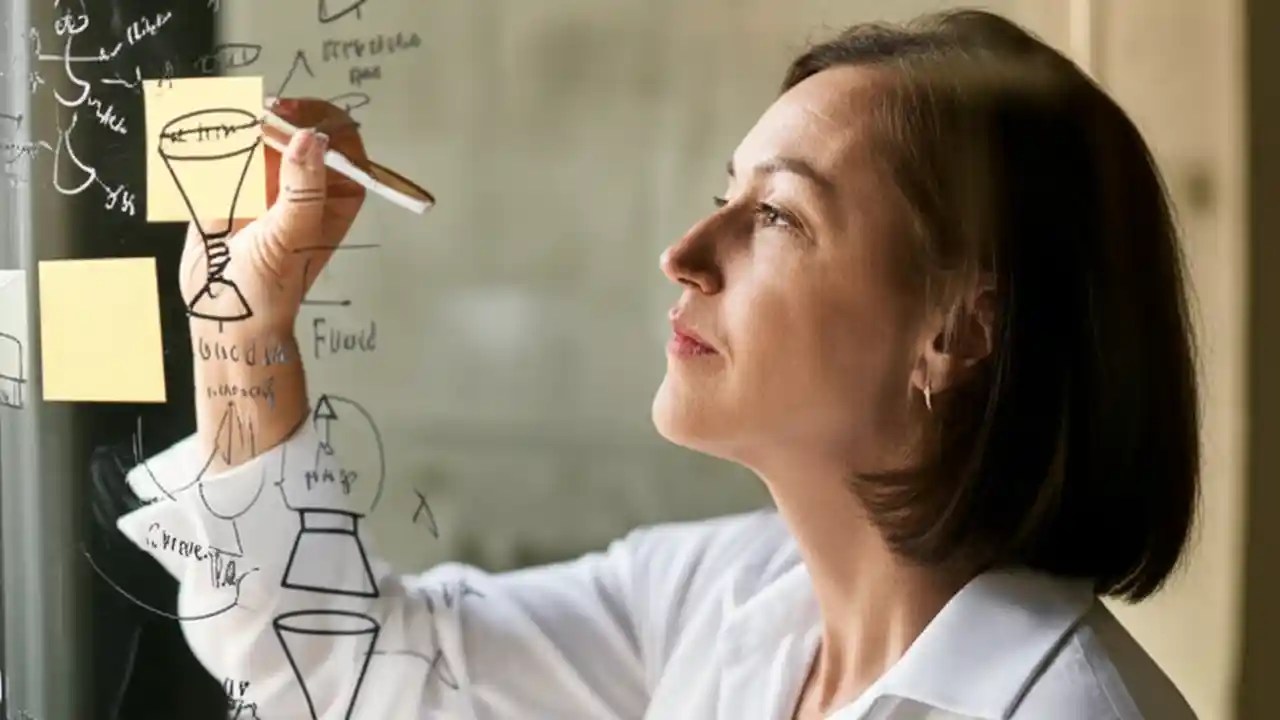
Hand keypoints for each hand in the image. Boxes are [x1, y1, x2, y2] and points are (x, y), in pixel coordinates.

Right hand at [181, 98, 368, 470]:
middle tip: (252, 123)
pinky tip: (211, 162)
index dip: (319, 119)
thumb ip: (302, 188)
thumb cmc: (270, 285)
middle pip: (300, 124)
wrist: (223, 311)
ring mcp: (271, 176)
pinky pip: (229, 147)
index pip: (341, 137)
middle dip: (276, 118)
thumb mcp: (291, 237)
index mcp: (338, 191)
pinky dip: (218, 142)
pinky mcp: (233, 180)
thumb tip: (311, 138)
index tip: (289, 119)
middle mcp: (308, 178)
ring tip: (230, 153)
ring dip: (244, 128)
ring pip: (263, 130)